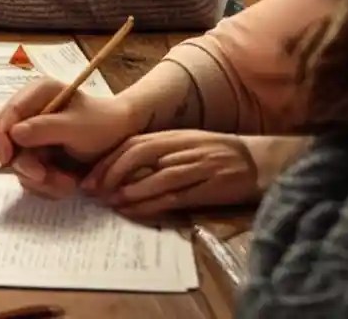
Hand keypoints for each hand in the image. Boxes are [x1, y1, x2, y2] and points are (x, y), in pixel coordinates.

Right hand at [0, 79, 141, 198]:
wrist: (123, 139)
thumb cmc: (104, 126)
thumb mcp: (77, 127)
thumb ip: (45, 129)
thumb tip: (14, 134)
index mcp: (36, 94)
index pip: (5, 116)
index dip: (1, 140)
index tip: (9, 161)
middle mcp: (28, 112)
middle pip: (5, 143)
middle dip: (27, 166)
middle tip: (47, 177)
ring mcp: (31, 135)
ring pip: (17, 164)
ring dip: (41, 180)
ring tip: (69, 183)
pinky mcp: (36, 153)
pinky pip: (28, 174)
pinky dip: (45, 184)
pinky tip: (66, 183)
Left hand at [82, 130, 260, 218]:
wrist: (258, 162)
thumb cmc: (214, 153)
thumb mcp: (183, 143)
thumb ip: (155, 151)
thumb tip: (118, 166)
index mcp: (173, 135)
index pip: (132, 143)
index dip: (107, 160)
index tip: (89, 177)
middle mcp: (182, 147)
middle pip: (139, 155)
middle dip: (111, 172)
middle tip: (92, 190)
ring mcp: (197, 166)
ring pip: (156, 176)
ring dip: (129, 190)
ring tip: (109, 201)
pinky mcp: (210, 187)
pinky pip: (175, 196)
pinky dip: (151, 204)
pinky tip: (133, 211)